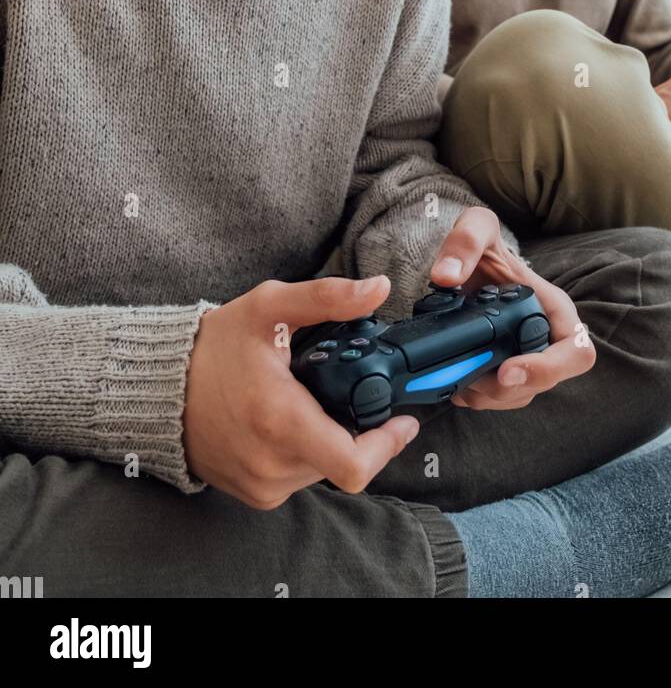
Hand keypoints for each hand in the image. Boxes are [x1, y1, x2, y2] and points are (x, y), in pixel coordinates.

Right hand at [183, 274, 419, 508]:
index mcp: (282, 421)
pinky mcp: (253, 493)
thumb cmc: (212, 347)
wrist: (156, 389)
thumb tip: (379, 289)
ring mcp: (262, 485)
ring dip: (328, 439)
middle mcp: (273, 464)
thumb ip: (327, 298)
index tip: (402, 421)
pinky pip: (297, 478)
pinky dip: (304, 451)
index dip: (388, 446)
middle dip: (357, 428)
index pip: (354, 465)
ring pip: (322, 469)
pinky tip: (289, 420)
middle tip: (350, 392)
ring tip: (311, 401)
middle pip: (344, 459)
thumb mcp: (268, 308)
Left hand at [428, 205, 595, 410]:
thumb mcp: (476, 227)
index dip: (548, 367)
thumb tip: (447, 277)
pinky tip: (456, 384)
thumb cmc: (483, 245)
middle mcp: (547, 336)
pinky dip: (478, 398)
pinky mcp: (506, 368)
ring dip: (489, 397)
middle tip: (472, 382)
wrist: (466, 261)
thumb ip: (465, 241)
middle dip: (508, 389)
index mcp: (553, 308)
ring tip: (458, 382)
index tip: (507, 369)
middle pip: (546, 382)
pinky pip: (501, 396)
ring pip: (521, 394)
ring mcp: (528, 355)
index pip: (576, 350)